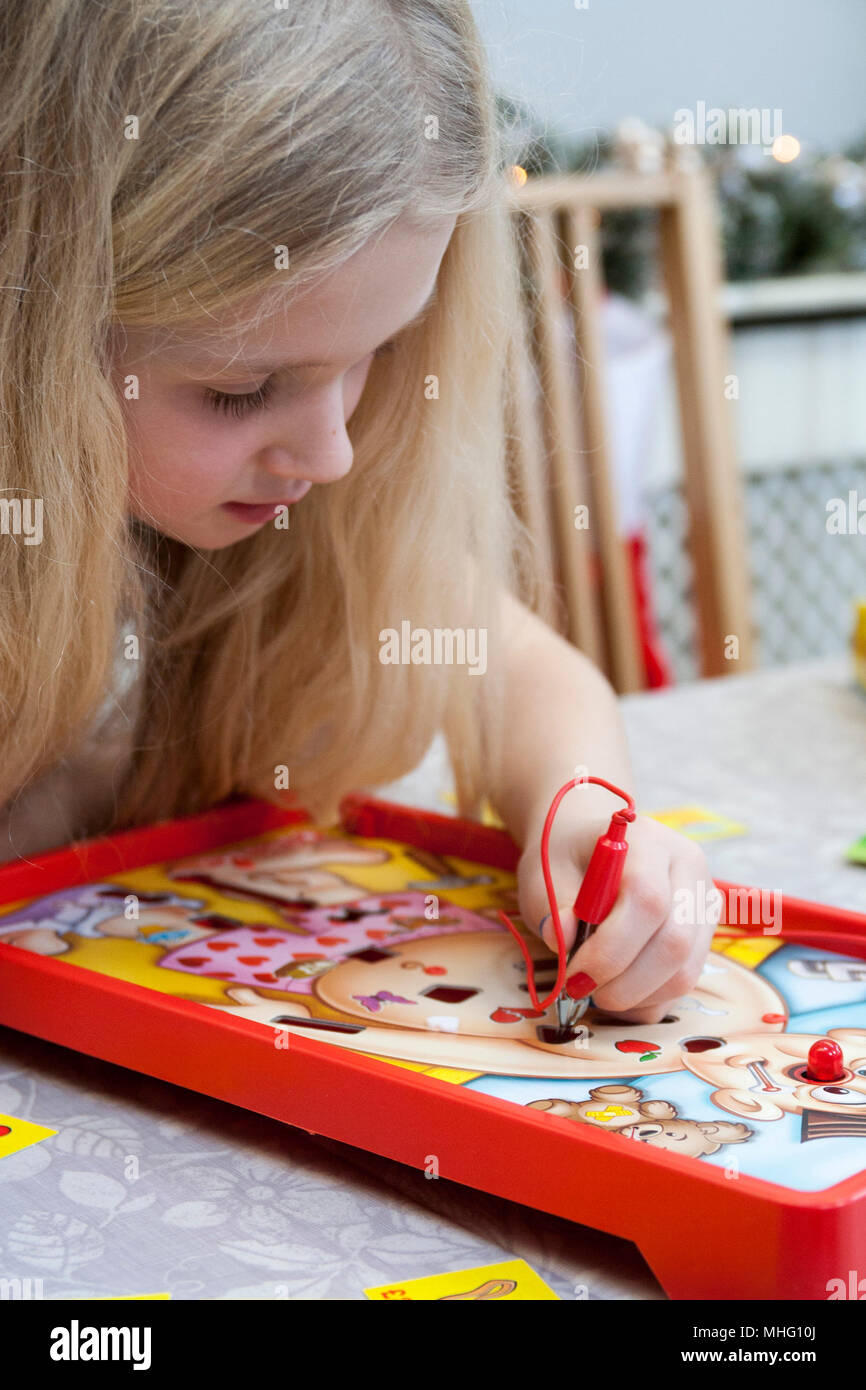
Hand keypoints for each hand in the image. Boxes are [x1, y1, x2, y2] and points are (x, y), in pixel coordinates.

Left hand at [515, 803, 720, 1024]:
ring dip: (635, 996)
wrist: (590, 847)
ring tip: (595, 988)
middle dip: (624, 982)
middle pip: (675, 942)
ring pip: (684, 971)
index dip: (611, 949)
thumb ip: (554, 908)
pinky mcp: (705, 933)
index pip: (647, 900)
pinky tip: (616, 987)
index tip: (574, 975)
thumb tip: (561, 937)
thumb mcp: (545, 875)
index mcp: (650, 842)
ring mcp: (703, 903)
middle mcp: (688, 870)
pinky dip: (647, 1000)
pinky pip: (683, 983)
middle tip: (581, 990)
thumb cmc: (568, 859)